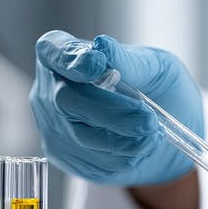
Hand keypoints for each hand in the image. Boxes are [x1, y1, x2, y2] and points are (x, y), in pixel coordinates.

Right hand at [30, 30, 203, 185]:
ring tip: (152, 133)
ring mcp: (54, 128)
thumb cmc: (153, 89)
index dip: (69, 59)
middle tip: (149, 121)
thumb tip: (102, 46)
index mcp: (64, 55)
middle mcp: (49, 91)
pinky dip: (124, 157)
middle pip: (67, 102)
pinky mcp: (66, 159)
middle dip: (112, 113)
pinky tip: (139, 147)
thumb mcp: (152, 66)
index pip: (53, 51)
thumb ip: (128, 60)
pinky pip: (92, 163)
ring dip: (125, 140)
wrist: (158, 131)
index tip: (97, 64)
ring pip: (83, 138)